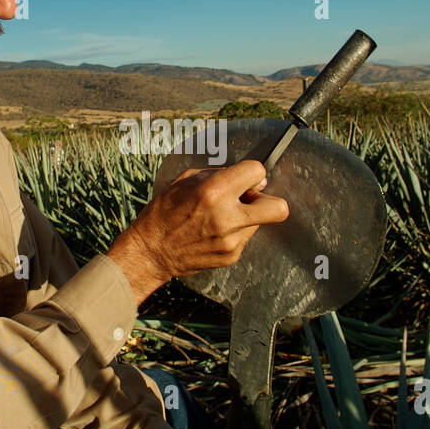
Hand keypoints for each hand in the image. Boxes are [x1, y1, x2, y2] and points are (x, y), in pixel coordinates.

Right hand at [107, 160, 288, 305]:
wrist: (151, 252)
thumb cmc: (164, 211)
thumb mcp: (185, 179)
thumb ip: (219, 174)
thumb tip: (252, 179)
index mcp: (214, 192)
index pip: (257, 172)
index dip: (252, 172)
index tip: (244, 178)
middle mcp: (227, 217)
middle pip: (278, 208)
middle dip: (269, 200)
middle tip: (251, 199)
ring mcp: (231, 240)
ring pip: (261, 222)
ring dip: (247, 216)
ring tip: (223, 217)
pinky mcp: (231, 256)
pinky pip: (245, 238)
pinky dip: (235, 232)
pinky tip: (214, 232)